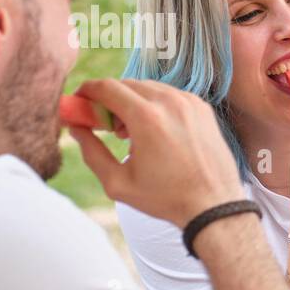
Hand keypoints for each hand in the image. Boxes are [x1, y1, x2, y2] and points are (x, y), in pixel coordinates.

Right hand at [69, 79, 244, 228]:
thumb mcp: (117, 182)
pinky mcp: (203, 108)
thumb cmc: (165, 198)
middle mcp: (170, 103)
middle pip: (126, 84)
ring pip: (149, 88)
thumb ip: (91, 151)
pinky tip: (153, 130)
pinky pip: (170, 95)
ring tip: (130, 132)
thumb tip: (75, 128)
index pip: (107, 87)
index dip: (87, 91)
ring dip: (132, 101)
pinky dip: (155, 105)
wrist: (214, 205)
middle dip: (109, 99)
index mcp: (147, 118)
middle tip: (104, 124)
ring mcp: (190, 102)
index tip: (80, 101)